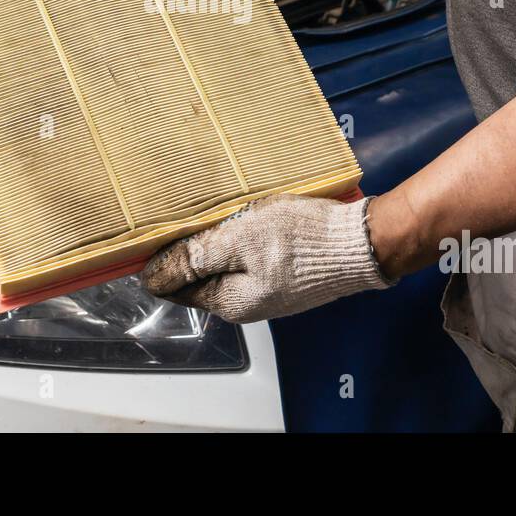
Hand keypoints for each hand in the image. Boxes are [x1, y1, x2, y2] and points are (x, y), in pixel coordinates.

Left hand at [141, 194, 393, 322]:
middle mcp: (247, 304)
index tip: (152, 231)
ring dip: (215, 241)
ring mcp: (269, 290)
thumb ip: (194, 258)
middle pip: (201, 275)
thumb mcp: (238, 240)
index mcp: (229, 302)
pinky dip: (241, 239)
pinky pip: (251, 257)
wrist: (363, 242)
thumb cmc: (303, 240)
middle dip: (188, 249)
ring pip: (226, 264)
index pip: (175, 286)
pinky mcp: (287, 274)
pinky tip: (245, 218)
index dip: (159, 259)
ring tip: (212, 211)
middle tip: (181, 214)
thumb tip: (151, 276)